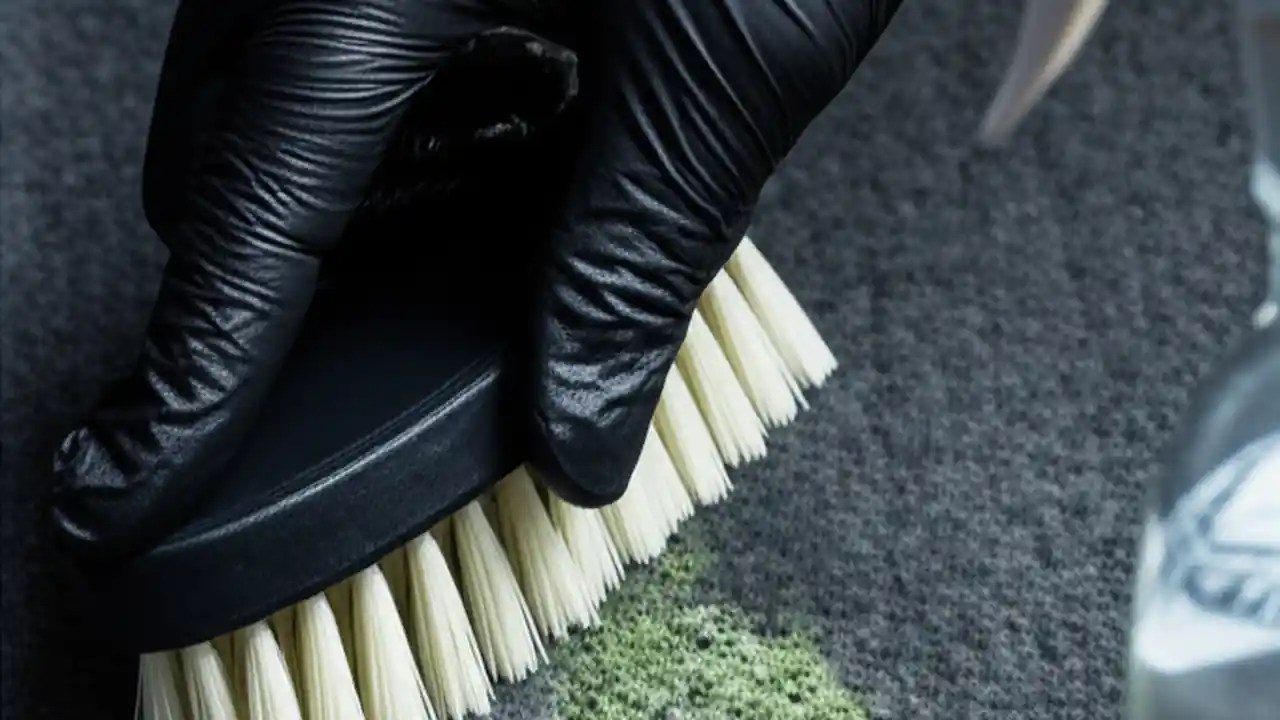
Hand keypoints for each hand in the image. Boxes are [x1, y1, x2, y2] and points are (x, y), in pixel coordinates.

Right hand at [52, 0, 903, 558]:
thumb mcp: (719, 79)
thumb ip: (631, 266)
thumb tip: (578, 433)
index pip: (248, 221)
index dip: (189, 383)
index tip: (121, 488)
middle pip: (239, 167)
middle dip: (333, 267)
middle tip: (470, 272)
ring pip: (293, 119)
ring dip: (398, 190)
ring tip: (538, 160)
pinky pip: (350, 58)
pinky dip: (431, 124)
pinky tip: (537, 110)